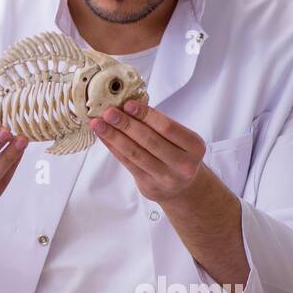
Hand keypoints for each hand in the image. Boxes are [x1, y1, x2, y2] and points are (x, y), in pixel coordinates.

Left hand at [90, 100, 207, 202]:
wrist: (182, 188)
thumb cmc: (178, 154)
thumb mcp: (180, 139)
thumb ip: (159, 124)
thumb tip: (127, 105)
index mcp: (194, 146)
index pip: (168, 127)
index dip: (146, 115)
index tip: (128, 104)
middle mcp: (183, 164)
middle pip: (150, 141)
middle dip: (126, 124)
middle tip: (108, 112)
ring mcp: (166, 177)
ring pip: (135, 153)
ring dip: (114, 136)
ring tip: (98, 124)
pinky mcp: (149, 185)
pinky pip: (127, 163)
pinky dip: (113, 148)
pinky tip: (103, 137)